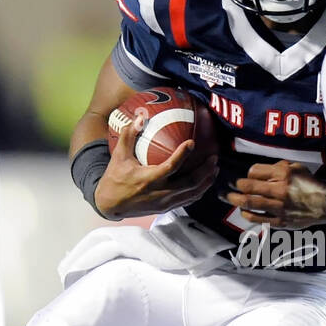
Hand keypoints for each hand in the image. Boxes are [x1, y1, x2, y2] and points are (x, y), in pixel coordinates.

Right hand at [95, 119, 217, 219]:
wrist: (110, 205)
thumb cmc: (115, 178)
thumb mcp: (119, 156)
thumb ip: (129, 135)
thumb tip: (140, 117)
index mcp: (148, 179)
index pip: (170, 167)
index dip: (183, 155)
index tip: (192, 142)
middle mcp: (160, 193)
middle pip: (190, 183)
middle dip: (205, 171)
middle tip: (214, 157)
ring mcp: (165, 202)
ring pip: (192, 194)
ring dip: (206, 181)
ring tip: (215, 169)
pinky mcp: (166, 208)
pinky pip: (187, 200)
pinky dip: (199, 191)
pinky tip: (205, 182)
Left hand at [225, 161, 325, 226]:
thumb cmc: (310, 184)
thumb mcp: (297, 167)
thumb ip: (278, 167)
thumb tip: (257, 171)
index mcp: (283, 174)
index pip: (254, 171)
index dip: (246, 174)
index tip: (244, 177)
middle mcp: (279, 190)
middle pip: (247, 187)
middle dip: (233, 186)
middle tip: (227, 187)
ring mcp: (279, 207)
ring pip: (249, 203)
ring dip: (234, 200)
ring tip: (228, 198)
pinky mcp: (280, 221)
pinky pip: (258, 219)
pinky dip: (247, 215)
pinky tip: (243, 212)